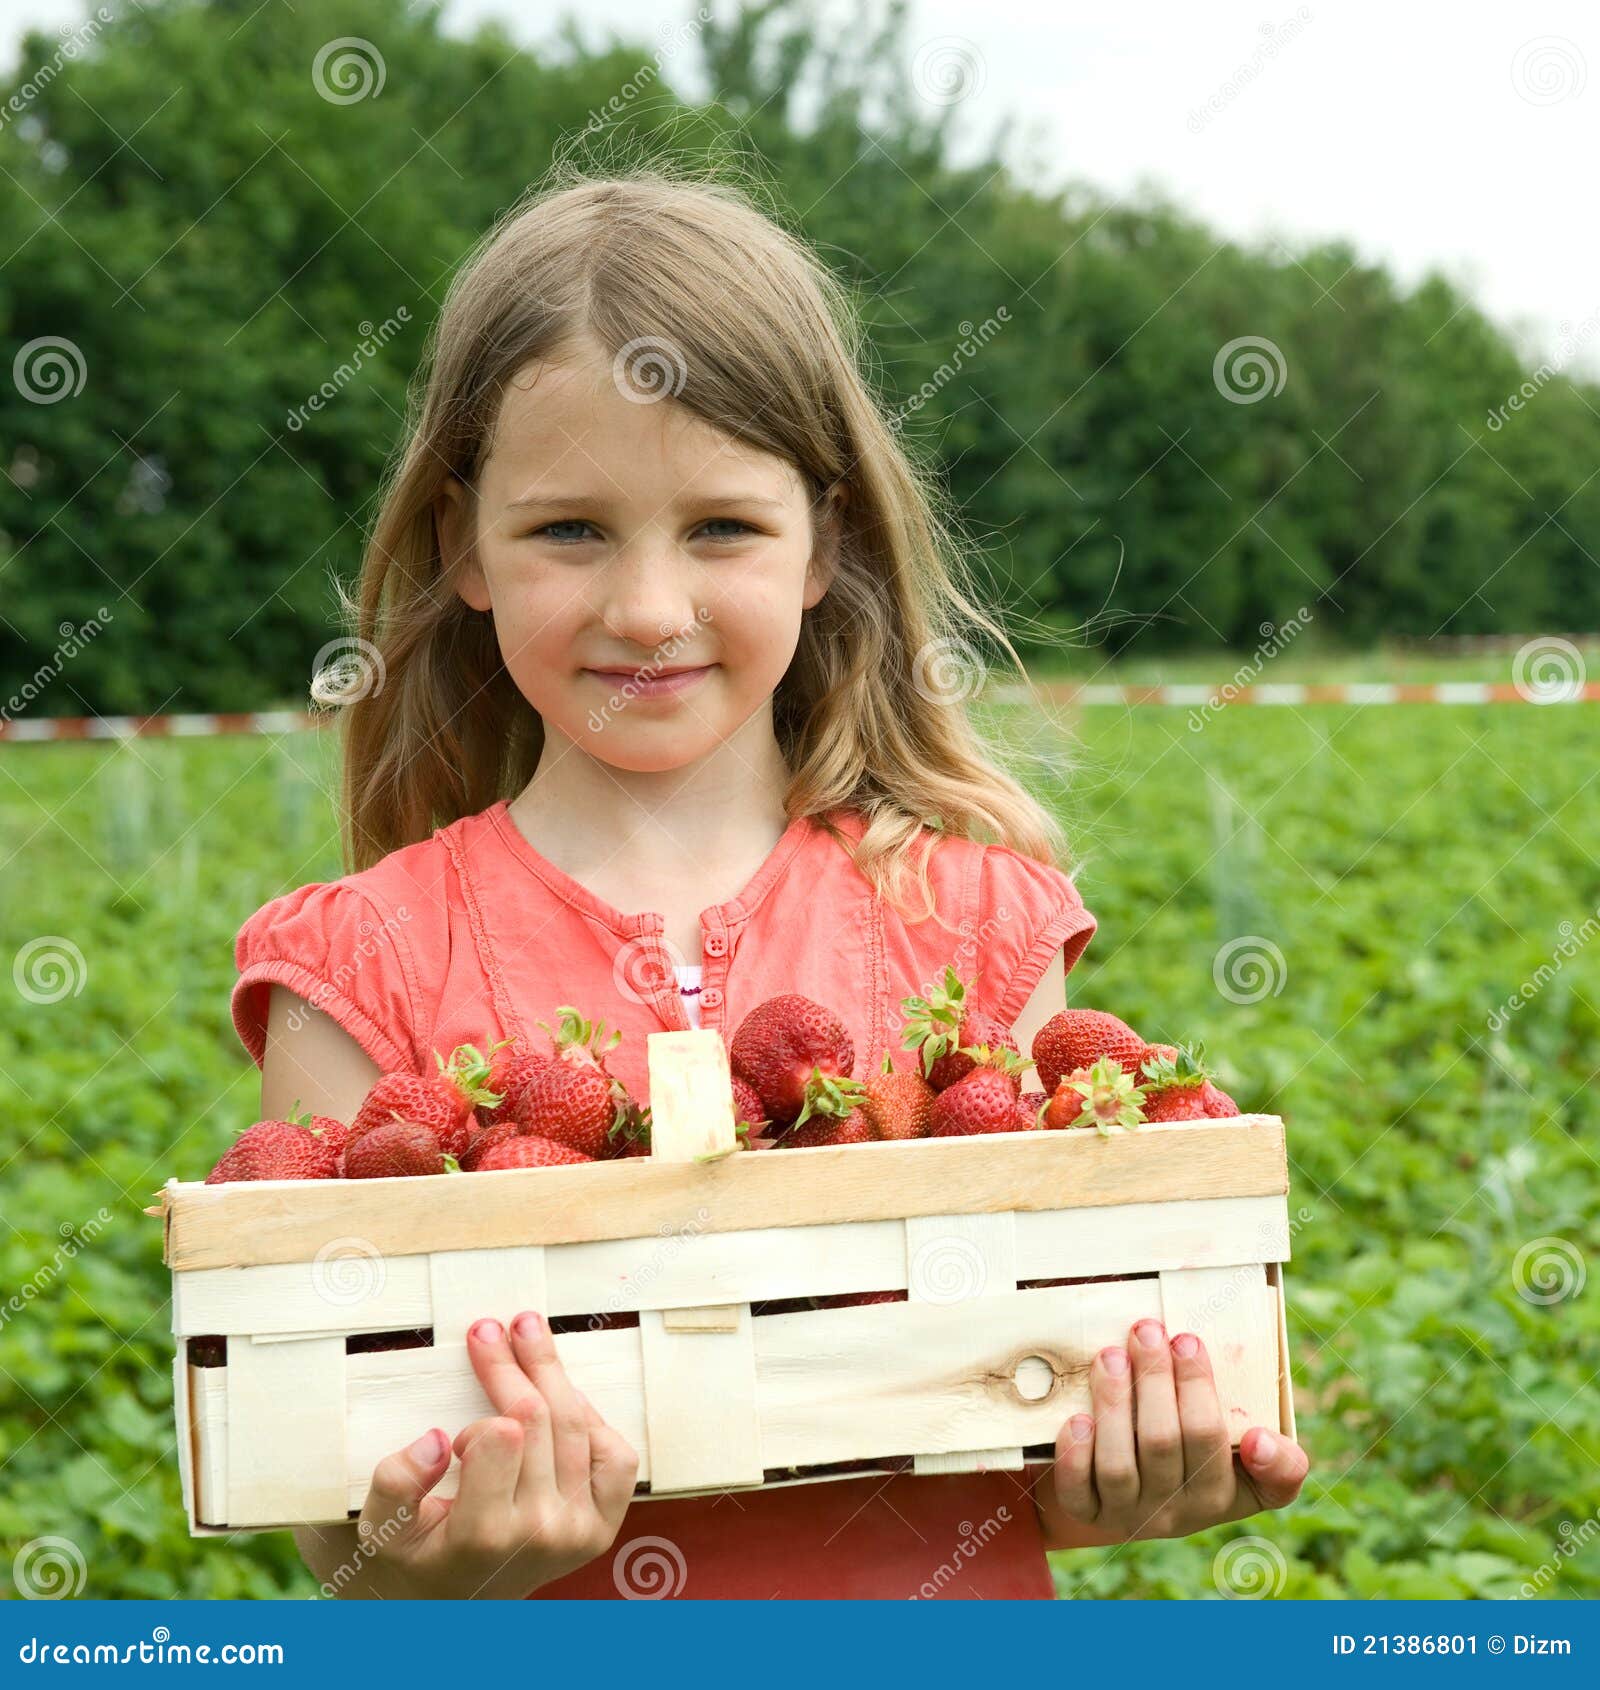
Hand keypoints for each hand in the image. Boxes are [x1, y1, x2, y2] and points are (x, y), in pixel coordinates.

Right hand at [344, 1311, 639, 1597]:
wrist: (455, 1610)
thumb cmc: (415, 1559)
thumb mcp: (379, 1529)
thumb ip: (396, 1482)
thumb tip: (436, 1439)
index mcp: (484, 1534)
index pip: (501, 1437)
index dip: (479, 1420)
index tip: (458, 1430)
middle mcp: (541, 1534)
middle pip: (539, 1417)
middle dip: (512, 1362)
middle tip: (489, 1327)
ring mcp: (579, 1531)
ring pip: (577, 1423)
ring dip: (550, 1371)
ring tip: (525, 1335)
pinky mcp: (602, 1527)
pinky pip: (616, 1454)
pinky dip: (592, 1419)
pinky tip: (561, 1399)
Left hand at [1033, 1318, 1308, 1547]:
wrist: (1131, 1492)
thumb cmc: (1195, 1456)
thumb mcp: (1245, 1461)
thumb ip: (1272, 1454)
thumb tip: (1262, 1440)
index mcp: (1224, 1492)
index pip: (1219, 1448)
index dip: (1232, 1430)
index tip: (1226, 1390)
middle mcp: (1178, 1511)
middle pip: (1164, 1443)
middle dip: (1155, 1379)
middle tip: (1147, 1330)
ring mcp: (1130, 1514)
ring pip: (1119, 1465)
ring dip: (1113, 1404)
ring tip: (1110, 1356)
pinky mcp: (1089, 1514)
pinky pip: (1078, 1493)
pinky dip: (1076, 1456)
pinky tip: (1078, 1418)